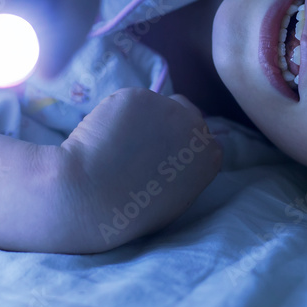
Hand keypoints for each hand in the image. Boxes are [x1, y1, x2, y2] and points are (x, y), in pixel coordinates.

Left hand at [59, 88, 223, 251]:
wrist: (96, 198)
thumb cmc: (132, 210)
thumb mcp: (176, 197)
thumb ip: (185, 169)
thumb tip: (176, 155)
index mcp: (209, 154)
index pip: (200, 134)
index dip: (178, 138)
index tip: (161, 150)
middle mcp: (194, 125)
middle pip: (181, 109)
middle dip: (161, 121)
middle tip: (135, 145)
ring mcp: (166, 107)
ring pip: (149, 105)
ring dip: (135, 119)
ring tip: (114, 147)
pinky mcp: (135, 96)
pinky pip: (124, 103)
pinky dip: (112, 115)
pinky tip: (102, 138)